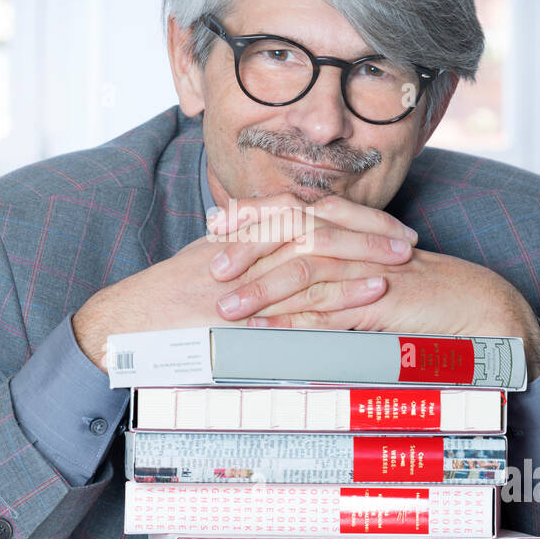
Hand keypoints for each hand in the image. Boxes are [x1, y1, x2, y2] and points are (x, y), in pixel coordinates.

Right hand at [70, 194, 416, 369]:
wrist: (132, 322)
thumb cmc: (167, 301)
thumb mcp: (211, 269)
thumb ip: (247, 262)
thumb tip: (275, 263)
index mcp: (248, 234)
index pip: (310, 215)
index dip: (352, 219)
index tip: (386, 227)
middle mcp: (253, 245)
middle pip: (322, 226)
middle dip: (369, 231)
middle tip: (407, 238)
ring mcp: (252, 273)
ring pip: (319, 255)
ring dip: (365, 256)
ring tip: (403, 262)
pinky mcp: (252, 304)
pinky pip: (305, 295)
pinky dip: (343, 292)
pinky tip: (372, 296)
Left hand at [222, 197, 539, 379]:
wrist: (467, 302)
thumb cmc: (410, 288)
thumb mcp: (361, 269)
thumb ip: (323, 266)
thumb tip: (277, 276)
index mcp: (346, 224)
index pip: (289, 209)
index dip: (250, 217)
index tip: (213, 230)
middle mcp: (353, 237)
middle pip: (290, 231)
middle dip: (247, 250)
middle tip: (212, 271)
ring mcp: (366, 266)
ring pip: (304, 268)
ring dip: (263, 289)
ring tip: (229, 308)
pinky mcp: (379, 297)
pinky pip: (330, 307)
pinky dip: (296, 319)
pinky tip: (268, 330)